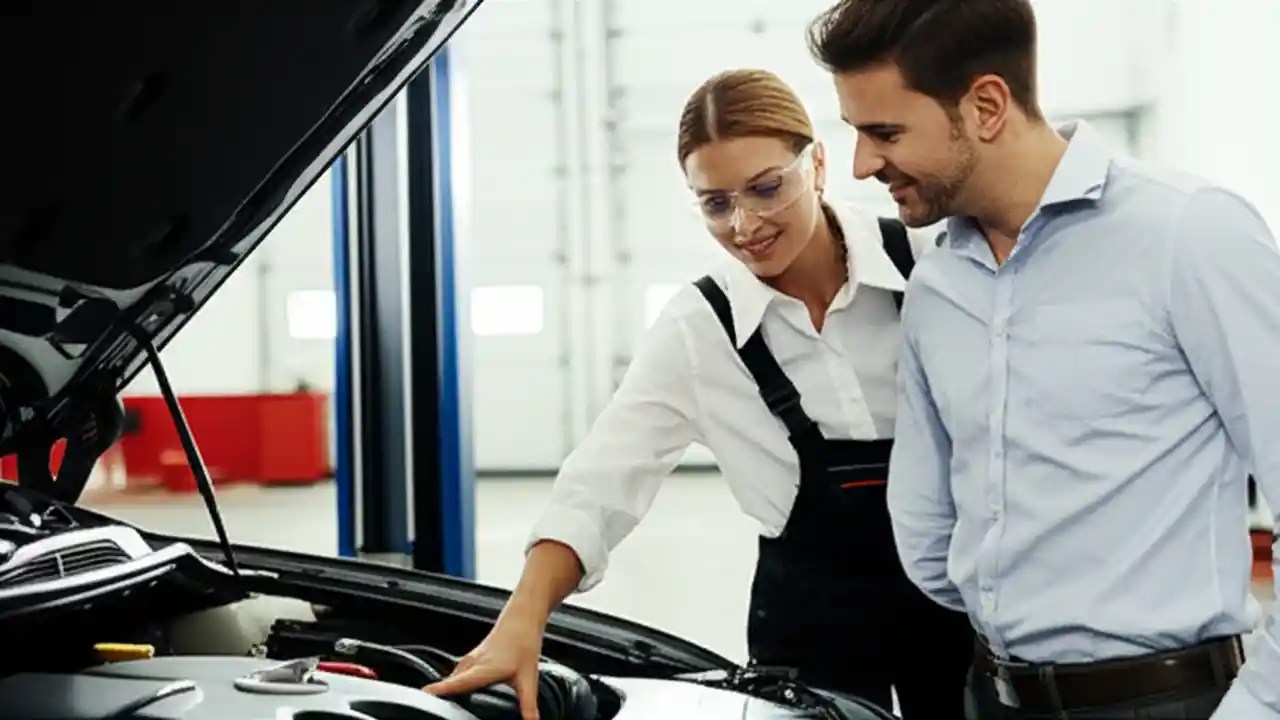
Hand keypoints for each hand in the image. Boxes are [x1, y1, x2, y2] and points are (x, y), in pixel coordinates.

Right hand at [422, 617, 545, 719]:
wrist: (522, 619)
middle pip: (449, 684)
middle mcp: (471, 664)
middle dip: (439, 698)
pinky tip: (456, 695)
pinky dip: (452, 686)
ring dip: (445, 692)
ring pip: (452, 679)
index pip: (456, 684)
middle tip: (434, 713)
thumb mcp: (529, 678)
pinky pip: (455, 675)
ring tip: (440, 707)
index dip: (439, 691)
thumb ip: (528, 705)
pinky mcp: (470, 659)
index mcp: (483, 669)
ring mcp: (469, 660)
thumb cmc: (524, 642)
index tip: (423, 697)